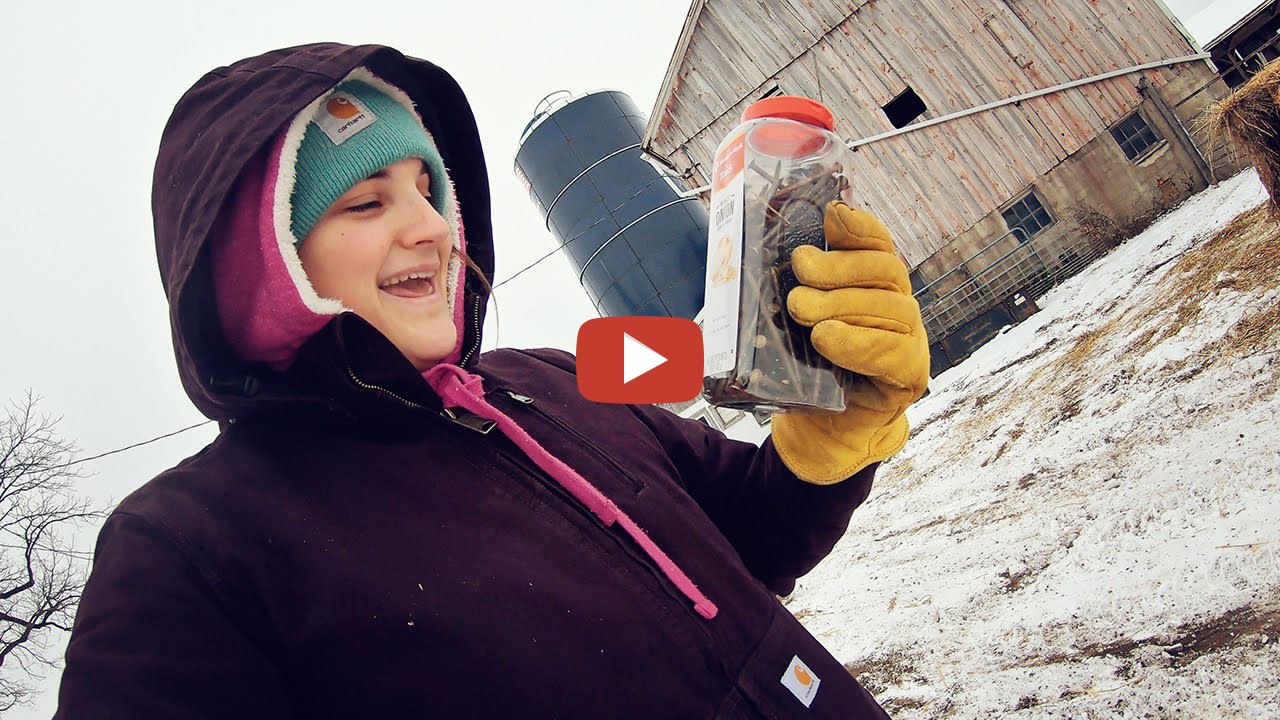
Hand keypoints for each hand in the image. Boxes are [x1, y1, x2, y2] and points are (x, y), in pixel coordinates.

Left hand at [770, 201, 929, 483]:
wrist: (826, 428)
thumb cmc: (807, 367)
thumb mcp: (786, 324)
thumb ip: (780, 292)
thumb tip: (736, 257)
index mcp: (873, 285)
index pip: (877, 244)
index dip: (860, 226)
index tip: (832, 214)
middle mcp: (898, 305)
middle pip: (884, 271)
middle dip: (839, 265)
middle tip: (800, 267)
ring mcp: (909, 339)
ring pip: (889, 309)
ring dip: (841, 303)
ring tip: (801, 308)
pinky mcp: (910, 374)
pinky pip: (892, 352)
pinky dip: (856, 342)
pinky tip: (826, 337)